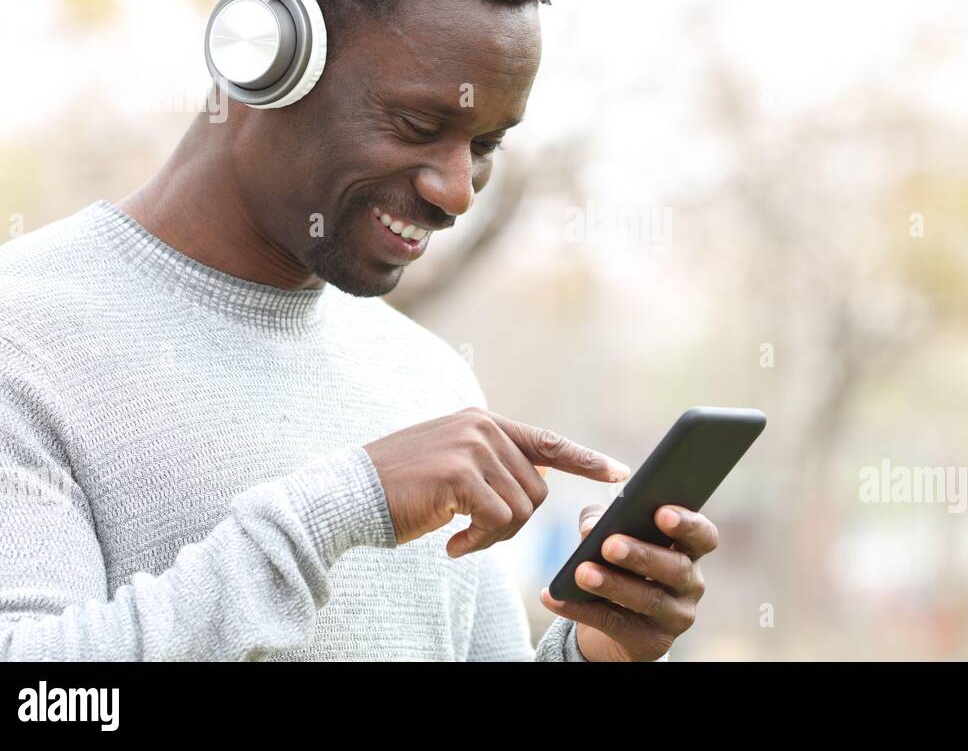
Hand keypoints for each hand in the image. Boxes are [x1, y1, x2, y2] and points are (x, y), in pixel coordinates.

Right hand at [363, 407, 628, 557]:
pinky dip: (478, 544)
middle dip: (513, 524)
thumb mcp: (453, 463)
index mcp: (484, 422)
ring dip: (493, 537)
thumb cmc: (400, 487)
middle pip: (537, 491)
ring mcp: (472, 448)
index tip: (618, 473)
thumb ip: (493, 462)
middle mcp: (483, 428)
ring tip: (459, 538)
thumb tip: (541, 477)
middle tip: (474, 536)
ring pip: (521, 510)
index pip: (547, 441)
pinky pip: (497, 521)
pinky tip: (450, 545)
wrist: (348, 493)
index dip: (586, 460)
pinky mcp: (460, 475)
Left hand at [539, 503, 718, 660]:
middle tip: (610, 544)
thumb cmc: (620, 565)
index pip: (703, 536)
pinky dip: (582, 610)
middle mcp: (691, 583)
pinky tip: (555, 598)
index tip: (661, 512)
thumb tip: (591, 525)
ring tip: (582, 572)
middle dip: (642, 555)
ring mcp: (675, 616)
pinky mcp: (651, 643)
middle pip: (676, 568)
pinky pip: (616, 625)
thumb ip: (603, 522)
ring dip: (613, 584)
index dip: (687, 524)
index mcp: (688, 549)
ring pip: (649, 600)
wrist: (613, 622)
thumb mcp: (613, 538)